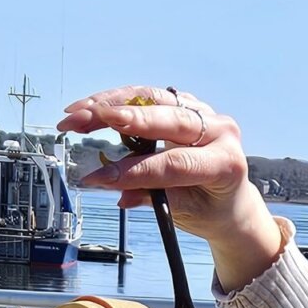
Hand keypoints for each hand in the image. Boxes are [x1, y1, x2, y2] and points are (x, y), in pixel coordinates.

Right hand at [58, 84, 284, 286]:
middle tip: (84, 120)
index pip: (175, 164)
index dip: (135, 171)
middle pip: (166, 118)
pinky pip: (148, 95)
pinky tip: (91, 107)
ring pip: (153, 98)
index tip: (101, 178)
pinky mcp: (184, 104)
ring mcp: (202, 112)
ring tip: (76, 114)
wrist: (230, 199)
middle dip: (122, 119)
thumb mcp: (188, 213)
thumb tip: (118, 193)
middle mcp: (218, 130)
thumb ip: (155, 199)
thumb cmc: (211, 209)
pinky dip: (117, 100)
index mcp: (225, 162)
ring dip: (111, 103)